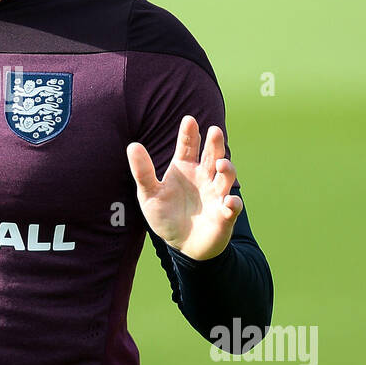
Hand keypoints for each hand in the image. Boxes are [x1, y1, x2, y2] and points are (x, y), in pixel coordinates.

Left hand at [126, 116, 242, 260]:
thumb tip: (132, 145)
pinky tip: (228, 202)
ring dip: (226, 169)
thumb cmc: (165, 215)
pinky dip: (233, 204)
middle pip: (212, 155)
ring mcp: (216, 195)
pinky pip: (232, 207)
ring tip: (221, 164)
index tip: (189, 120)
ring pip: (226, 177)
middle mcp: (204, 177)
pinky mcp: (225, 215)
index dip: (189, 133)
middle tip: (214, 131)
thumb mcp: (149, 194)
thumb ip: (143, 171)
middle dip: (214, 143)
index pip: (188, 146)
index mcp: (185, 168)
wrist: (181, 244)